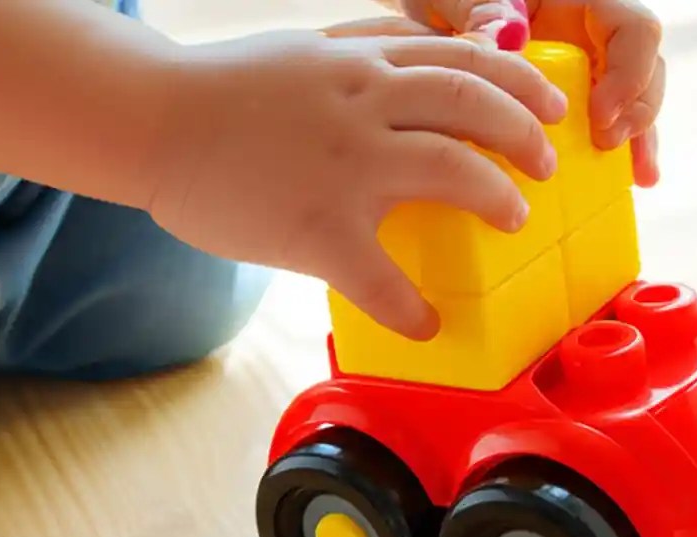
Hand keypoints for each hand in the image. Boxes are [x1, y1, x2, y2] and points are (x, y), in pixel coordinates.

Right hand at [146, 29, 566, 339]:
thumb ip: (361, 52)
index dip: (520, 84)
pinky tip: (427, 324)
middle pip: (475, 105)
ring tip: (514, 221)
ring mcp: (344, 163)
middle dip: (525, 136)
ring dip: (498, 197)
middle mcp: (364, 103)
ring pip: (454, 170)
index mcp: (361, 63)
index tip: (547, 108)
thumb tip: (417, 56)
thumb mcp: (302, 50)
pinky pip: (382, 277)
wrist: (149, 121)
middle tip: (546, 166)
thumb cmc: (219, 91)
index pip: (464, 61)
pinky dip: (412, 308)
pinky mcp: (316, 226)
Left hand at [396, 0, 665, 186]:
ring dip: (639, 138)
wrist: (423, 37)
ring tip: (637, 175)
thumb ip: (476, 5)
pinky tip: (635, 179)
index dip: (630, 70)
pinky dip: (621, 153)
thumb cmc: (441, 7)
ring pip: (632, 100)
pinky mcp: (572, 107)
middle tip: (606, 144)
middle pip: (645, 68)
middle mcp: (588, 35)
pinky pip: (607, 126)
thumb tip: (506, 33)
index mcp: (573, 2)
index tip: (598, 113)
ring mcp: (584, 71)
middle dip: (638, 110)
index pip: (633, 29)